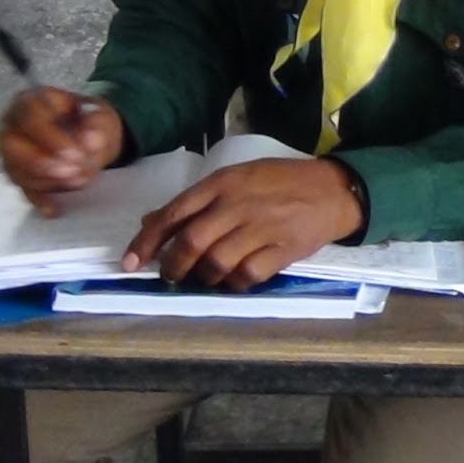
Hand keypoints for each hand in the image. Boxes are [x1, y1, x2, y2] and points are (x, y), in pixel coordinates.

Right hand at [0, 89, 123, 217]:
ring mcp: (11, 152)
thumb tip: (91, 141)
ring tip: (78, 180)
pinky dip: (39, 200)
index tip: (77, 154)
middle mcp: (11, 126)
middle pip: (12, 146)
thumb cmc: (90, 120)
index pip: (31, 118)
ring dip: (46, 180)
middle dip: (42, 163)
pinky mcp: (18, 174)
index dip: (51, 138)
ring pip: (16, 169)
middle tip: (73, 173)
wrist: (91, 134)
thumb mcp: (101, 114)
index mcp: (30, 102)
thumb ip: (97, 124)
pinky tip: (53, 209)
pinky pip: (22, 188)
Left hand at [122, 158, 364, 290]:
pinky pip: (248, 275)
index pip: (174, 214)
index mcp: (223, 183)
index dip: (147, 242)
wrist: (332, 189)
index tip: (131, 263)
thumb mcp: (236, 178)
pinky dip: (235, 284)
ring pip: (217, 263)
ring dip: (204, 277)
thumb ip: (197, 200)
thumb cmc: (280, 182)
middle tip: (171, 276)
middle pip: (191, 242)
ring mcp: (262, 227)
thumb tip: (152, 222)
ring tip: (207, 277)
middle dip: (173, 267)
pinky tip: (235, 280)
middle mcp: (239, 204)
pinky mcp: (284, 249)